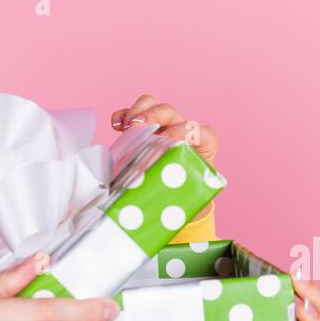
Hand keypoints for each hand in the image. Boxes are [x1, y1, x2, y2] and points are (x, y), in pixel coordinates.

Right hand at [111, 94, 218, 217]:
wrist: (176, 200)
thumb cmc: (183, 200)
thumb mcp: (186, 201)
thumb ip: (178, 199)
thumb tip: (160, 215)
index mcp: (202, 148)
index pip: (201, 131)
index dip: (187, 132)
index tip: (170, 142)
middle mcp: (183, 133)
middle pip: (171, 112)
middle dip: (155, 115)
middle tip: (140, 126)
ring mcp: (162, 129)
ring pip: (152, 105)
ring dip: (138, 111)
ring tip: (126, 126)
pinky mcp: (144, 131)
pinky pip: (132, 114)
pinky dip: (123, 116)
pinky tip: (117, 127)